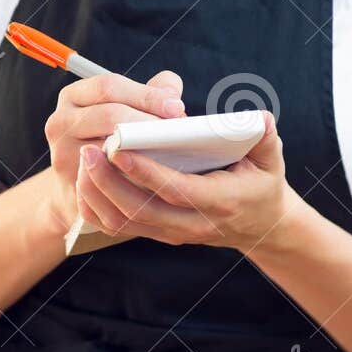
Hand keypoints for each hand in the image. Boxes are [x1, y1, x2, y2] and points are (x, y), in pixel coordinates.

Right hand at [44, 70, 186, 202]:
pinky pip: (109, 179)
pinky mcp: (71, 185)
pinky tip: (157, 175)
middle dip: (148, 121)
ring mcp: (62, 154)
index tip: (176, 107)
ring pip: (110, 149)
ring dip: (145, 150)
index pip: (109, 87)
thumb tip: (172, 90)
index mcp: (73, 96)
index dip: (146, 95)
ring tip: (172, 151)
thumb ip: (147, 93)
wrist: (80, 185)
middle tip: (178, 131)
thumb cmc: (109, 138)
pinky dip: (136, 176)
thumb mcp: (122, 109)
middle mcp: (60, 122)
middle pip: (109, 115)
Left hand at [75, 111, 305, 251]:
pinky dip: (96, 207)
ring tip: (82, 160)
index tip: (119, 148)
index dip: (146, 172)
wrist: (258, 224)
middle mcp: (192, 223)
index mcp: (221, 201)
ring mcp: (172, 232)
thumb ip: (263, 137)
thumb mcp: (269, 159)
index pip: (176, 190)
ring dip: (97, 193)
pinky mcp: (158, 233)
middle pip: (142, 210)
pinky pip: (119, 227)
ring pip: (124, 222)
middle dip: (110, 181)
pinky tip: (83, 181)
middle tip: (87, 150)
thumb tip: (260, 119)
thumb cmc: (260, 182)